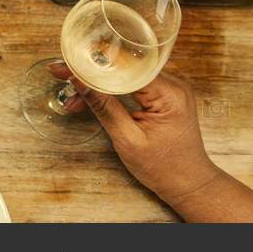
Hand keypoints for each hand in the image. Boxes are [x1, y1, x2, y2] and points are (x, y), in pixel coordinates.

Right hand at [61, 67, 218, 204]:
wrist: (190, 184)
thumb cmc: (164, 168)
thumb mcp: (128, 139)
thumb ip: (104, 107)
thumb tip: (79, 81)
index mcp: (169, 94)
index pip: (124, 69)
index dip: (91, 67)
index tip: (64, 69)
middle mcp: (173, 85)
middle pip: (124, 68)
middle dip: (91, 74)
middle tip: (63, 77)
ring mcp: (170, 88)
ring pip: (125, 74)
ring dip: (99, 82)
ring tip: (75, 95)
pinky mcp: (165, 94)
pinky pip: (133, 82)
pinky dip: (112, 88)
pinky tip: (94, 94)